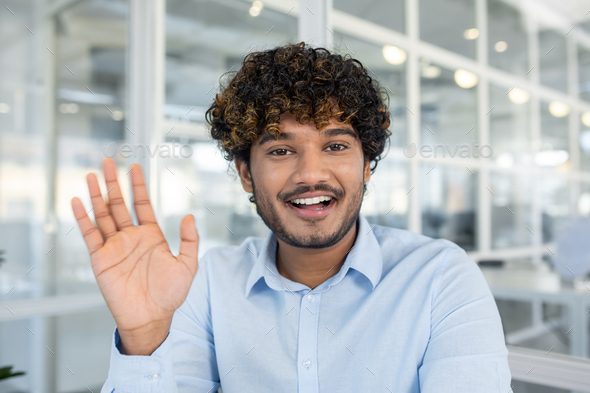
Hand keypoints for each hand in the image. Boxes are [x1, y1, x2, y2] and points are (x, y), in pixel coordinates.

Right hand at [71, 158, 198, 354]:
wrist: (151, 318)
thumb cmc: (170, 294)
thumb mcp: (187, 265)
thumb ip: (190, 240)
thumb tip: (190, 215)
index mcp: (151, 236)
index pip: (142, 204)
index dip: (138, 186)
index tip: (134, 166)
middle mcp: (131, 237)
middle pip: (119, 204)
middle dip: (113, 183)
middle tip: (107, 161)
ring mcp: (114, 247)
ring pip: (103, 215)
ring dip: (97, 195)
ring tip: (91, 175)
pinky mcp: (101, 259)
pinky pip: (90, 235)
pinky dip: (83, 218)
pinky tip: (77, 201)